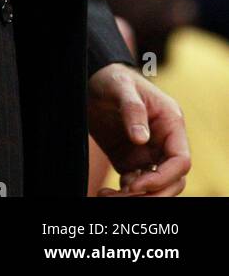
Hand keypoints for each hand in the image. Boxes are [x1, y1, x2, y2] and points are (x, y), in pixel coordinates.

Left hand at [88, 63, 189, 196]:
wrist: (94, 79)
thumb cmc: (113, 78)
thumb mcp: (121, 87)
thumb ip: (133, 110)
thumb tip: (141, 139)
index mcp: (171, 123)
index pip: (181, 160)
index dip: (163, 177)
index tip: (137, 184)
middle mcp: (163, 142)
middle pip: (172, 181)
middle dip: (152, 194)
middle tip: (124, 196)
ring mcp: (148, 153)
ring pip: (154, 187)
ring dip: (136, 198)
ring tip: (108, 196)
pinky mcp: (131, 160)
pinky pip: (135, 186)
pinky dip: (123, 195)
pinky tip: (106, 191)